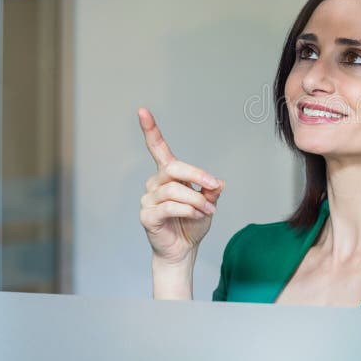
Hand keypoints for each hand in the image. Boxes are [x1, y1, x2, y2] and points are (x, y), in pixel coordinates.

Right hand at [138, 107, 223, 266]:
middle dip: (197, 175)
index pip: (157, 148)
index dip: (150, 130)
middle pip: (173, 168)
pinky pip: (170, 206)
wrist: (183, 250)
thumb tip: (218, 184)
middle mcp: (155, 183)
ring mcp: (148, 199)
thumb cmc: (192, 223)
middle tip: (214, 187)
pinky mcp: (147, 215)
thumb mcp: (208, 204)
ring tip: (208, 210)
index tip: (142, 111)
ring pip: (175, 190)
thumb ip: (211, 191)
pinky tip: (197, 215)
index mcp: (168, 174)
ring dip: (197, 199)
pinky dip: (189, 210)